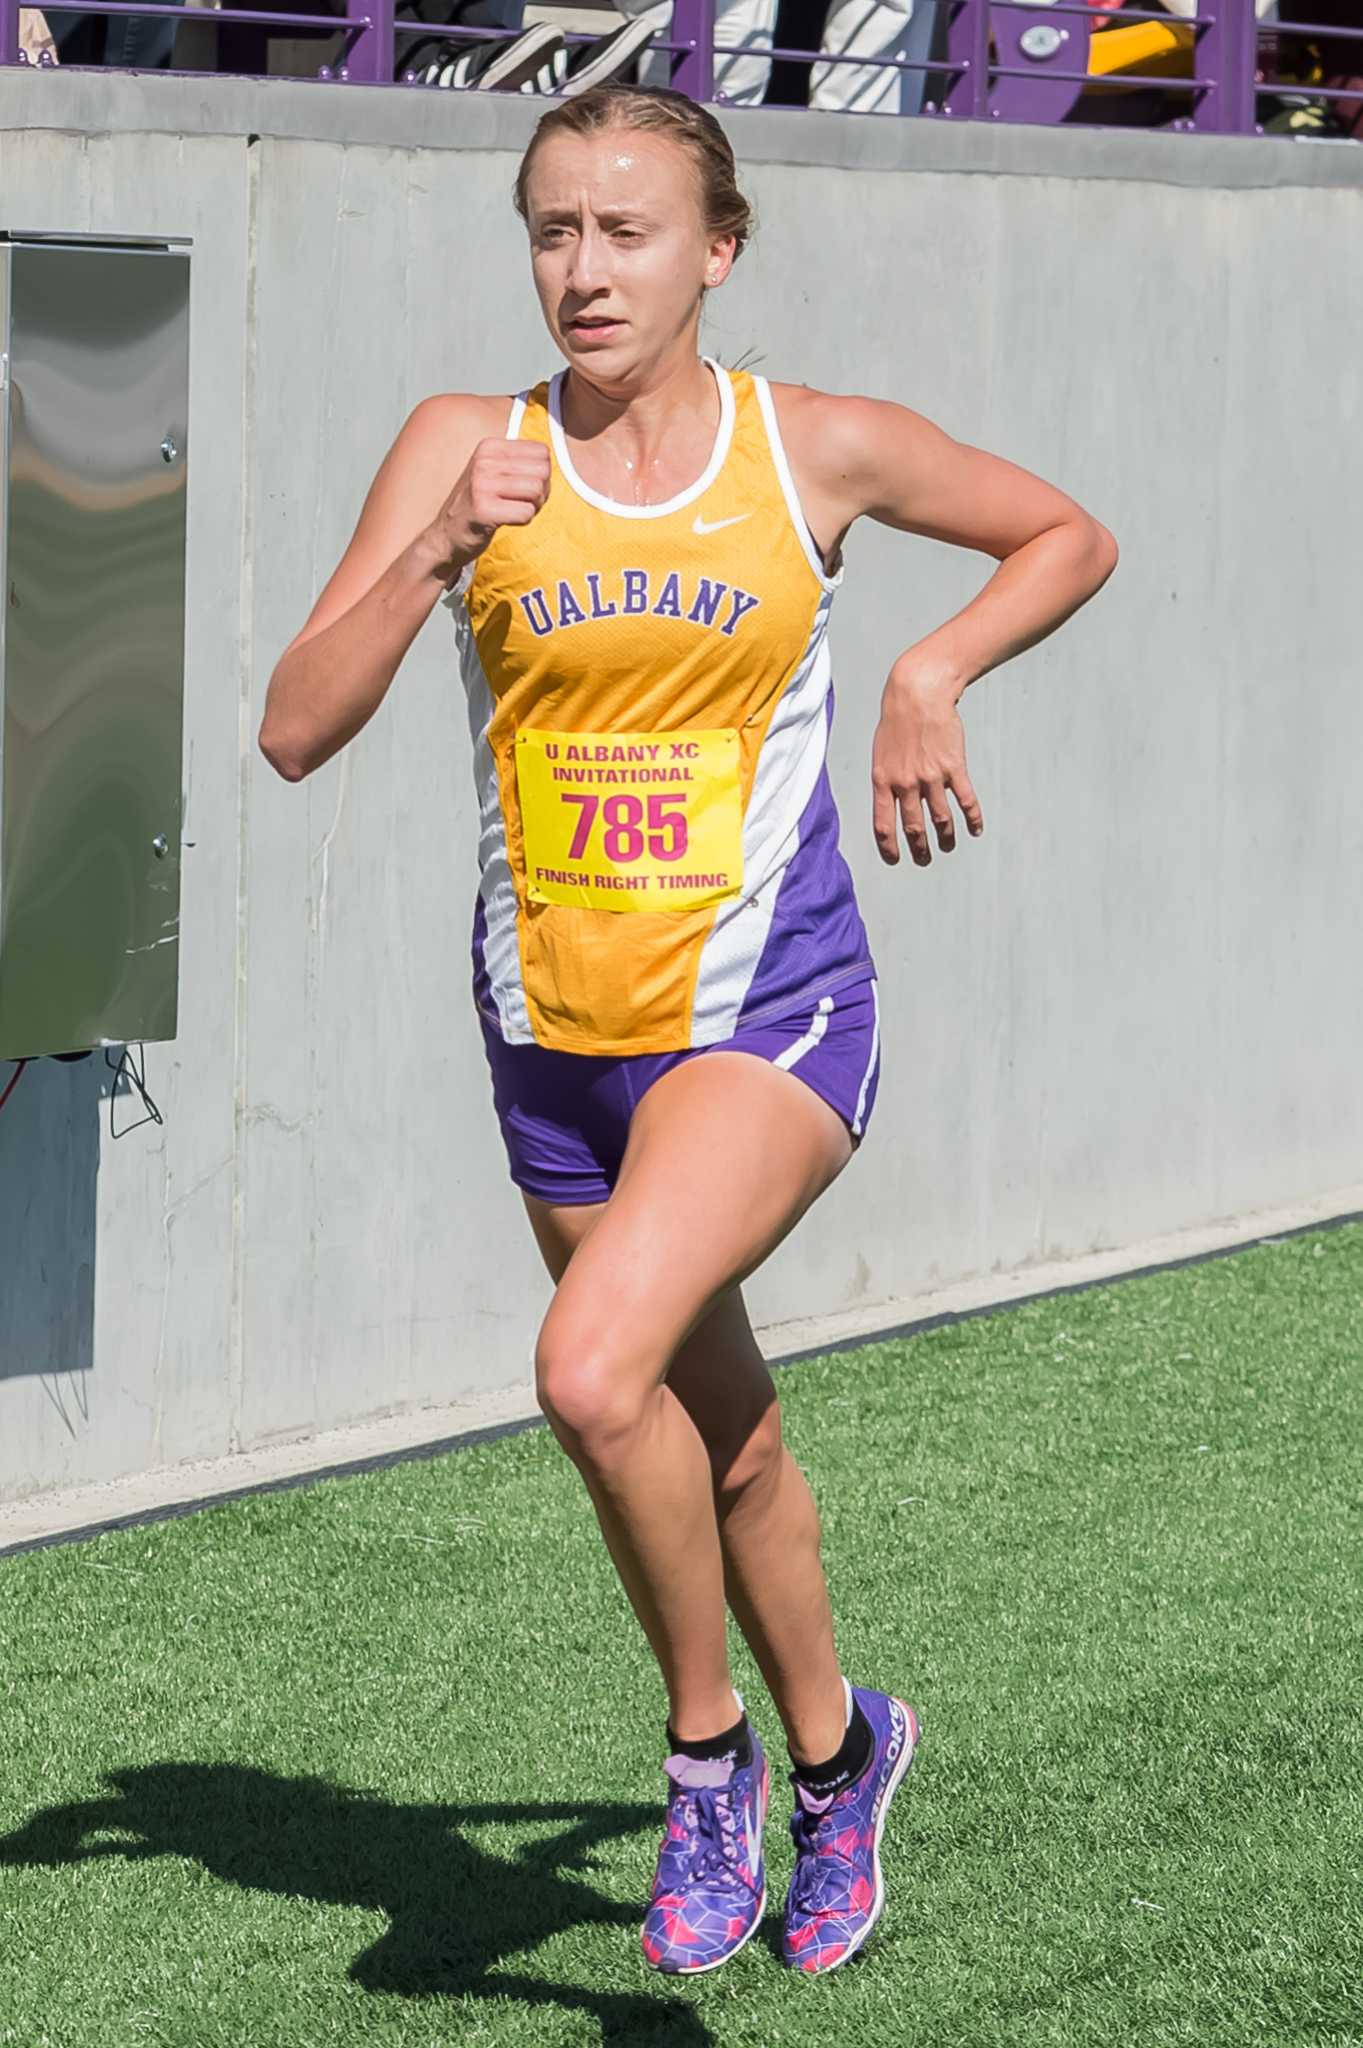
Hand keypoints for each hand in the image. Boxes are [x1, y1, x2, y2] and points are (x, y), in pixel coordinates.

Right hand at [426, 437, 550, 581]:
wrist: (447, 534)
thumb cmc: (479, 503)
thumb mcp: (493, 471)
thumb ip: (519, 461)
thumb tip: (549, 461)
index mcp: (489, 447)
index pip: (542, 452)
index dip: (542, 473)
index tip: (524, 486)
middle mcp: (484, 461)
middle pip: (543, 471)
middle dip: (542, 491)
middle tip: (523, 502)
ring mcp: (482, 485)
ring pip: (537, 491)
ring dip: (534, 507)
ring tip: (514, 510)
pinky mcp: (484, 510)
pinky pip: (526, 513)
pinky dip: (524, 521)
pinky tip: (506, 521)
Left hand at [871, 669, 982, 866]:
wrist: (918, 693)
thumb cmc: (897, 721)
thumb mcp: (880, 752)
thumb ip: (886, 779)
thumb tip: (890, 802)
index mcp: (883, 780)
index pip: (883, 825)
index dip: (889, 847)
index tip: (895, 859)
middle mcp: (906, 783)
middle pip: (914, 828)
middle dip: (919, 849)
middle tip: (924, 860)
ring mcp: (931, 777)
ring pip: (941, 819)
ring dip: (945, 838)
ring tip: (947, 847)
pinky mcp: (954, 767)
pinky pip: (965, 800)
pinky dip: (972, 818)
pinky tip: (975, 829)